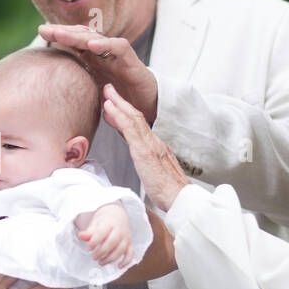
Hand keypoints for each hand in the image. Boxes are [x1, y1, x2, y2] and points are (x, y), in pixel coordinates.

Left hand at [39, 23, 158, 123]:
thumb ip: (80, 91)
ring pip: (97, 38)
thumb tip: (54, 102)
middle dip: (63, 32)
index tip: (41, 34)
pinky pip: (119, 47)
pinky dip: (106, 44)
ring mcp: (118, 56)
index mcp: (95, 60)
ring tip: (60, 33)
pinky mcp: (132, 62)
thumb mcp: (93, 95)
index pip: (75, 43)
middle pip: (82, 37)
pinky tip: (91, 44)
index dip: (59, 37)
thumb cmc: (122, 100)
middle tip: (44, 29)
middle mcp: (105, 54)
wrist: (149, 107)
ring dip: (78, 35)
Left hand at [79, 203, 133, 267]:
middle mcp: (119, 230)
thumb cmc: (104, 221)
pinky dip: (126, 261)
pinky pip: (130, 253)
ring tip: (101, 262)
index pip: (102, 233)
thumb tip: (81, 236)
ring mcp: (126, 237)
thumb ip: (88, 232)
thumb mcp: (95, 223)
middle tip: (94, 257)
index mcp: (109, 223)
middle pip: (112, 242)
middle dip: (102, 252)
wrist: (118, 215)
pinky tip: (118, 266)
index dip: (94, 241)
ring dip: (110, 258)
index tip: (89, 248)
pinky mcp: (130, 243)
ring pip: (120, 250)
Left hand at [102, 83, 190, 210]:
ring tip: (107, 92)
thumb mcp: (157, 176)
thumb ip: (149, 167)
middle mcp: (155, 142)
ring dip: (118, 103)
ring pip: (133, 118)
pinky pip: (130, 129)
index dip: (126, 113)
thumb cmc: (170, 193)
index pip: (140, 126)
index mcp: (157, 147)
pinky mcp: (145, 151)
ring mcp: (150, 145)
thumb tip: (144, 167)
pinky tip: (110, 108)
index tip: (114, 106)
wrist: (182, 199)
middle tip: (109, 90)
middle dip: (121, 101)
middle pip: (136, 116)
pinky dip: (119, 116)